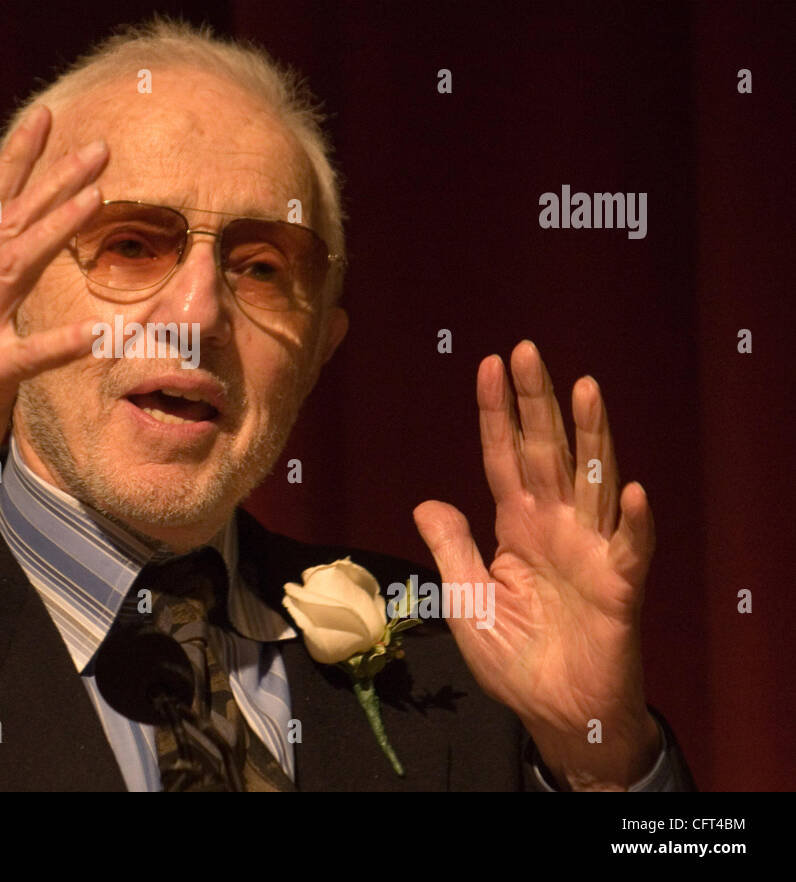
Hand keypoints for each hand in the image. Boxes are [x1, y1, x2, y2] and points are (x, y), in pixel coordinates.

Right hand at [0, 105, 107, 622]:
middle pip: (6, 225)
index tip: (43, 117)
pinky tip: (99, 330)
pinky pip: (27, 358)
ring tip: (98, 197)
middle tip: (99, 148)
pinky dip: (62, 342)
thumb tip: (21, 259)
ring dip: (57, 228)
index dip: (14, 161)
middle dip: (52, 181)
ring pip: (14, 269)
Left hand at [412, 340, 660, 789]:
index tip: (488, 365)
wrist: (556, 712)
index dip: (497, 413)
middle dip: (537, 402)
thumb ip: (453, 549)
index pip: (504, 457)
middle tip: (527, 351)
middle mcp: (556, 526)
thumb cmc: (515, 658)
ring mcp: (591, 549)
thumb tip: (426, 501)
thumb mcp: (467, 600)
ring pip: (593, 482)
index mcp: (517, 526)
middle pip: (546, 452)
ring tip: (586, 388)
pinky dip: (636, 521)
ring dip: (592, 437)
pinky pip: (631, 548)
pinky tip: (636, 490)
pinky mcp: (620, 586)